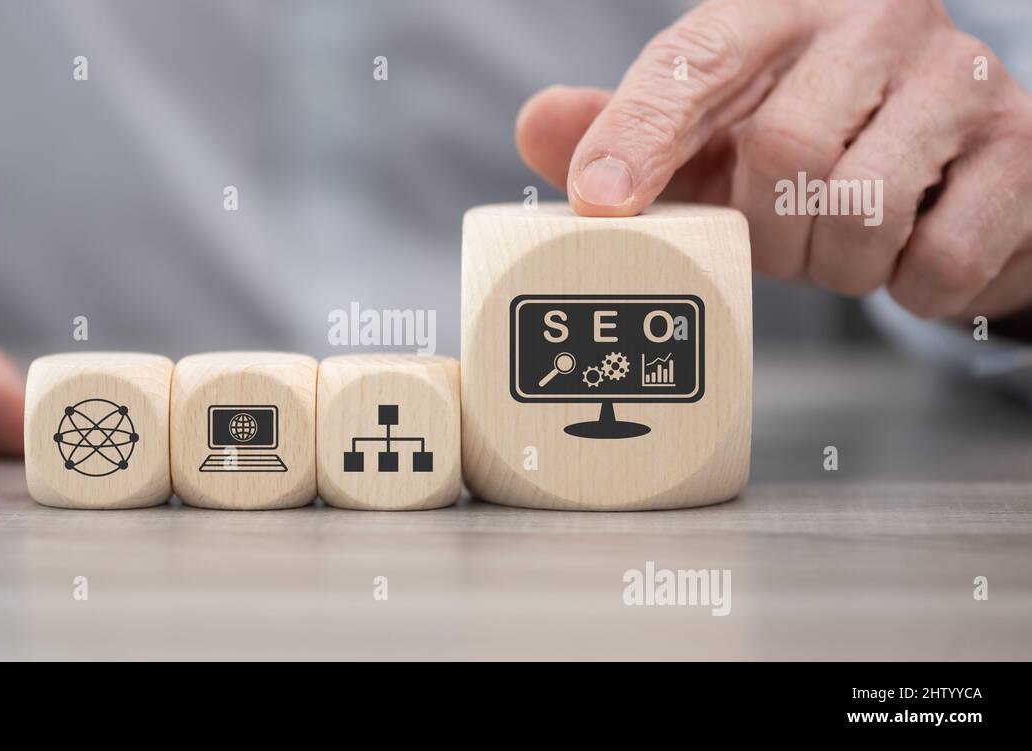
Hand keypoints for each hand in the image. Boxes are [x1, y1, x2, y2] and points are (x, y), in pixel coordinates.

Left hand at [516, 0, 1031, 319]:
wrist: (957, 169)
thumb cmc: (813, 146)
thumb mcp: (712, 134)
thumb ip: (626, 129)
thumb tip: (537, 125)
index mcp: (786, 10)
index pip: (699, 58)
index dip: (641, 131)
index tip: (600, 204)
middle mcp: (881, 24)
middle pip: (782, 151)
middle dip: (765, 230)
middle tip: (776, 237)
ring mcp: (965, 82)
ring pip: (861, 212)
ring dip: (833, 267)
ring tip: (841, 245)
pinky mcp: (1024, 154)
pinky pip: (940, 260)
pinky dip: (909, 289)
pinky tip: (907, 256)